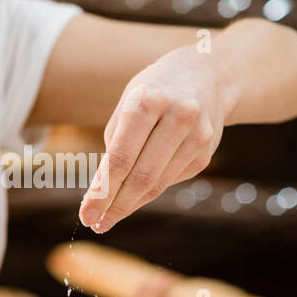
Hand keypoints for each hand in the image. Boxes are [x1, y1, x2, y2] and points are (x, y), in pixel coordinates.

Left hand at [79, 46, 225, 232]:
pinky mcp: (207, 152)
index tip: (86, 215)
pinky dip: (150, 190)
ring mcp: (197, 136)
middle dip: (115, 205)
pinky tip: (136, 194)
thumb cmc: (156, 89)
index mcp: (148, 100)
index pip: (121, 157)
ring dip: (131, 204)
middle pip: (141, 176)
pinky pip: (171, 179)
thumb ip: (115, 141)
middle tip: (96, 223)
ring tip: (109, 217)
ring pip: (158, 183)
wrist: (210, 73)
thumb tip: (102, 190)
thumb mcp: (129, 101)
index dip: (102, 191)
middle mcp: (178, 117)